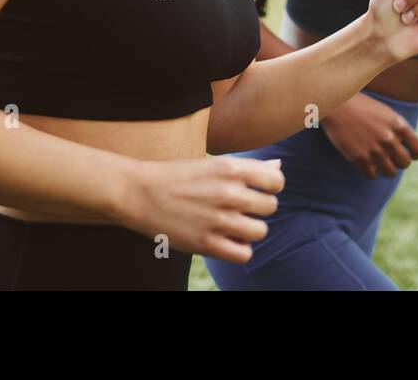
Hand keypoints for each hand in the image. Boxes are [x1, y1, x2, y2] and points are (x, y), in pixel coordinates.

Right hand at [122, 156, 284, 263]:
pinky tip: (227, 241)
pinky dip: (239, 250)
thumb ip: (248, 167)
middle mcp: (228, 192)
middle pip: (270, 207)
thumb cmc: (178, 176)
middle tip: (240, 210)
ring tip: (233, 226)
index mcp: (230, 167)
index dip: (270, 187)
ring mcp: (218, 219)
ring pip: (260, 231)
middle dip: (259, 210)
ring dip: (249, 231)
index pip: (276, 180)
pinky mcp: (206, 243)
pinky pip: (244, 254)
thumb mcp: (212, 163)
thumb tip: (278, 166)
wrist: (139, 192)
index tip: (257, 191)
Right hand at [323, 93, 417, 178]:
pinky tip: (365, 162)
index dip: (414, 154)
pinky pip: (371, 175)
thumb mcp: (385, 113)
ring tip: (378, 163)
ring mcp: (374, 149)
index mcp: (398, 125)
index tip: (409, 155)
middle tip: (390, 158)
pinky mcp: (359, 158)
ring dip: (384, 169)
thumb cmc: (360, 106)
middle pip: (405, 163)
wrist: (337, 105)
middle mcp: (389, 138)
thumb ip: (397, 129)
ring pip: (390, 172)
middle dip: (398, 162)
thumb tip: (406, 147)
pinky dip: (369, 171)